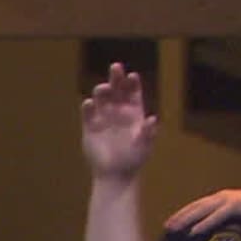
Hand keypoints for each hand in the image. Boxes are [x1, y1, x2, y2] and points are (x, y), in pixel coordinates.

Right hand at [80, 62, 158, 180]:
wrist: (116, 174)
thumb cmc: (134, 159)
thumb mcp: (144, 146)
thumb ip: (147, 133)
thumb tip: (153, 119)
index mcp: (134, 112)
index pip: (133, 93)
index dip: (133, 83)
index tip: (132, 76)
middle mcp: (118, 110)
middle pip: (117, 90)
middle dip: (116, 78)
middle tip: (116, 67)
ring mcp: (104, 117)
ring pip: (102, 98)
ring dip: (102, 91)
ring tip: (104, 88)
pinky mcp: (90, 127)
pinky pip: (88, 113)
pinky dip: (88, 107)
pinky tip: (89, 103)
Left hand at [166, 188, 240, 234]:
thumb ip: (229, 218)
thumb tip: (220, 230)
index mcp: (223, 197)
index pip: (199, 205)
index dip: (184, 213)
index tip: (172, 222)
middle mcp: (223, 196)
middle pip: (196, 206)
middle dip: (180, 216)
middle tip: (166, 226)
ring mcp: (229, 200)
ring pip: (202, 210)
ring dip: (187, 219)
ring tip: (174, 228)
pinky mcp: (237, 206)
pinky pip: (217, 216)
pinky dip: (204, 223)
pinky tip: (194, 231)